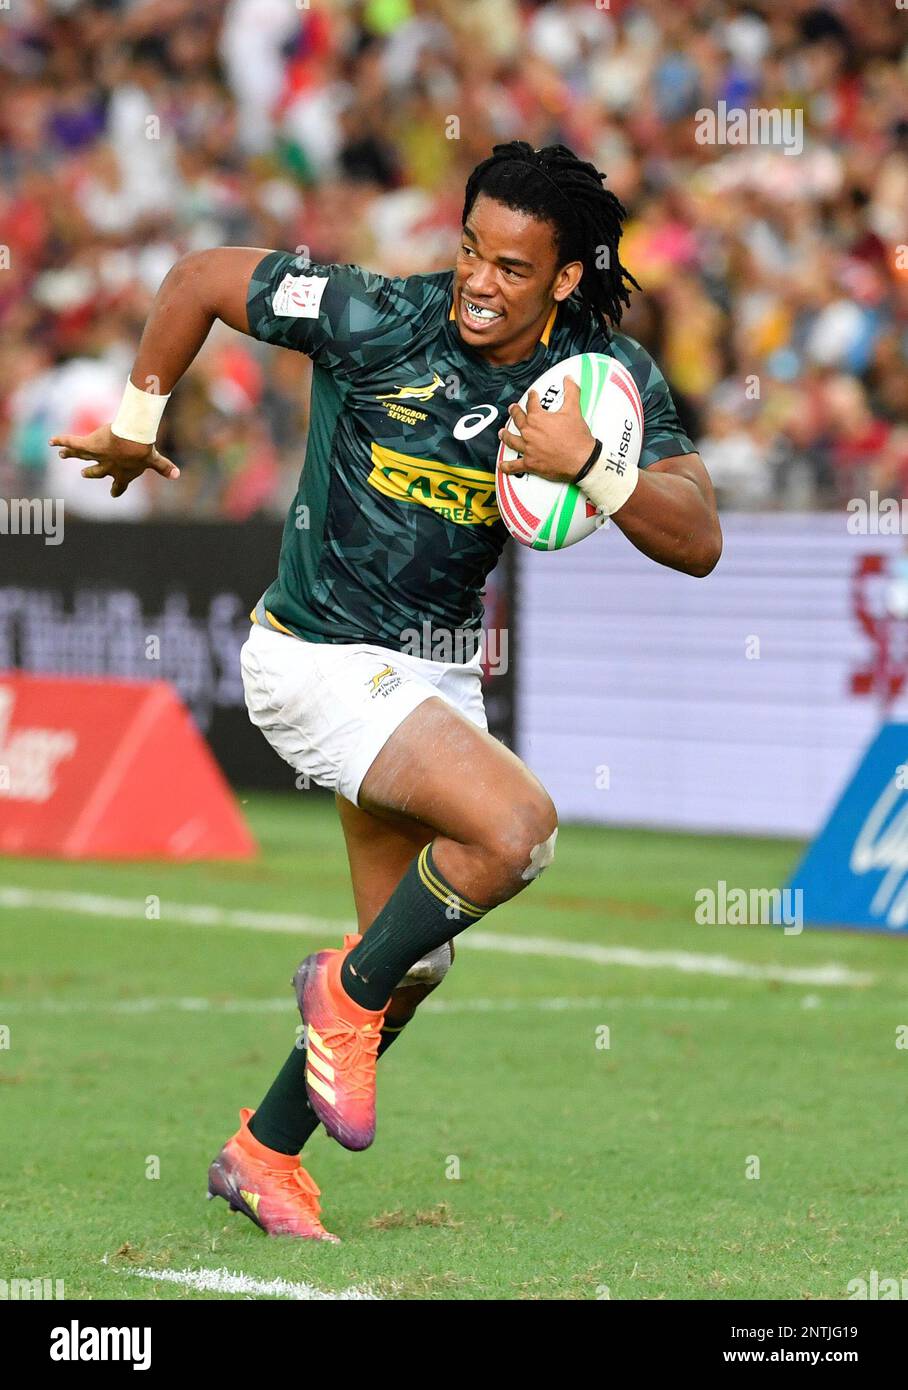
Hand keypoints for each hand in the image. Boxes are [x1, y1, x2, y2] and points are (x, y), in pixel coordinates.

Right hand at [49, 424, 179, 497]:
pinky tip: (52, 441)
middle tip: (84, 473)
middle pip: (97, 472)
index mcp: (123, 473)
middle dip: (91, 473)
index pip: (120, 484)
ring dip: (72, 455)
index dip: (117, 489)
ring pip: (82, 456)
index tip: (114, 494)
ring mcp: (97, 456)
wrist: (131, 442)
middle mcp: (108, 467)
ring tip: (63, 455)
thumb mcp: (154, 459)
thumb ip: (164, 467)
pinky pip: (72, 442)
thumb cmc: (143, 451)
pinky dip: (61, 441)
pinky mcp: (89, 444)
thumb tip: (178, 475)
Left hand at [497, 377, 593, 483]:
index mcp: (537, 418)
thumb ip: (571, 392)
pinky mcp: (530, 463)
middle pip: (518, 420)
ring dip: (506, 435)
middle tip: (512, 409)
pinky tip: (502, 465)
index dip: (531, 397)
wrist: (581, 460)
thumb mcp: (574, 410)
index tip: (531, 395)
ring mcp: (528, 448)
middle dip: (515, 413)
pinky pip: (515, 465)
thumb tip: (569, 379)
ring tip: (502, 432)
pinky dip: (507, 466)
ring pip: (512, 440)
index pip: (531, 404)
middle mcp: (529, 433)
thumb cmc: (577, 438)